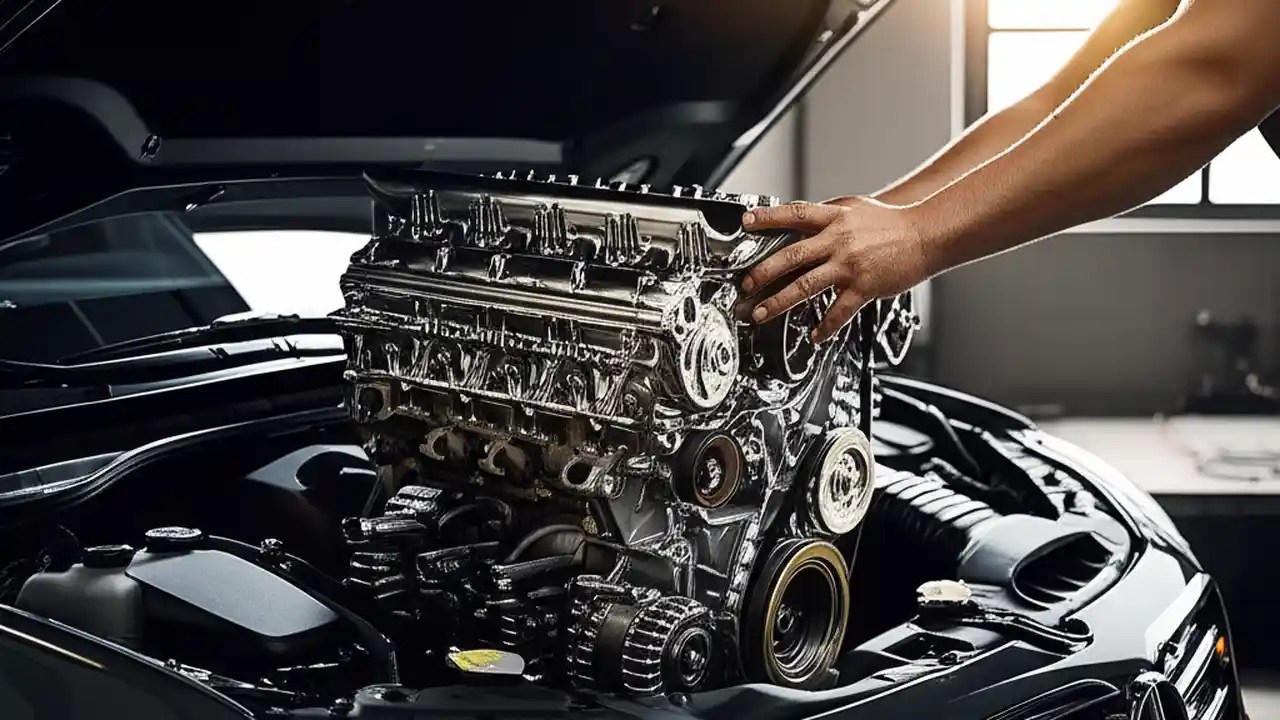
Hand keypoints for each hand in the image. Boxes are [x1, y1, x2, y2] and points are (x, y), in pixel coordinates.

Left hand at [737, 197, 932, 343]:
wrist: (926, 234)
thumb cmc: (891, 224)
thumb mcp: (854, 209)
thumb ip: (826, 217)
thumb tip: (799, 221)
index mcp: (835, 217)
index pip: (794, 214)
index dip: (768, 218)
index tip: (745, 223)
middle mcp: (839, 240)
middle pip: (792, 255)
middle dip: (764, 271)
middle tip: (746, 284)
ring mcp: (850, 265)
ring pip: (806, 285)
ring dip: (779, 302)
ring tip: (762, 314)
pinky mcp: (864, 287)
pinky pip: (838, 311)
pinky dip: (825, 326)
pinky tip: (814, 335)